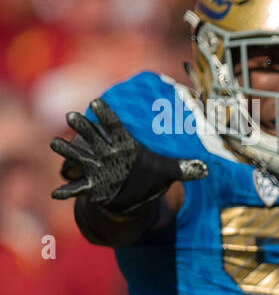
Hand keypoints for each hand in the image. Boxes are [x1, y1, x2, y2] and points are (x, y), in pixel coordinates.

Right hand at [50, 98, 206, 208]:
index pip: (116, 127)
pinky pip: (78, 189)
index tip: (98, 100)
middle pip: (94, 137)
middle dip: (84, 127)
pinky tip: (56, 194)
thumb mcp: (166, 172)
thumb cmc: (147, 174)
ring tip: (55, 142)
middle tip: (72, 115)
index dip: (107, 115)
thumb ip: (184, 168)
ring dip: (67, 151)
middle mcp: (107, 153)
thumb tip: (207, 169)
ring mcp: (97, 169)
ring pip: (80, 157)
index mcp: (125, 145)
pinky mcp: (93, 187)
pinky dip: (67, 192)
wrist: (131, 192)